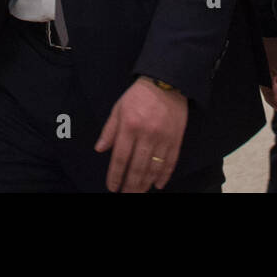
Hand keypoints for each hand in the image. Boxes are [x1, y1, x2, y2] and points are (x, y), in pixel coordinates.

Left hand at [94, 77, 188, 191]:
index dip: (115, 176)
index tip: (112, 187)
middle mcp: (146, 134)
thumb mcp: (119, 108)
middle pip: (137, 167)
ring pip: (154, 168)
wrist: (167, 81)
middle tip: (126, 195)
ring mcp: (163, 137)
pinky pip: (171, 161)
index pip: (120, 158)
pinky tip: (158, 185)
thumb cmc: (140, 95)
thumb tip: (100, 149)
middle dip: (130, 185)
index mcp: (129, 126)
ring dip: (145, 184)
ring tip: (139, 192)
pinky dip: (164, 175)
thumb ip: (109, 130)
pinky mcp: (176, 138)